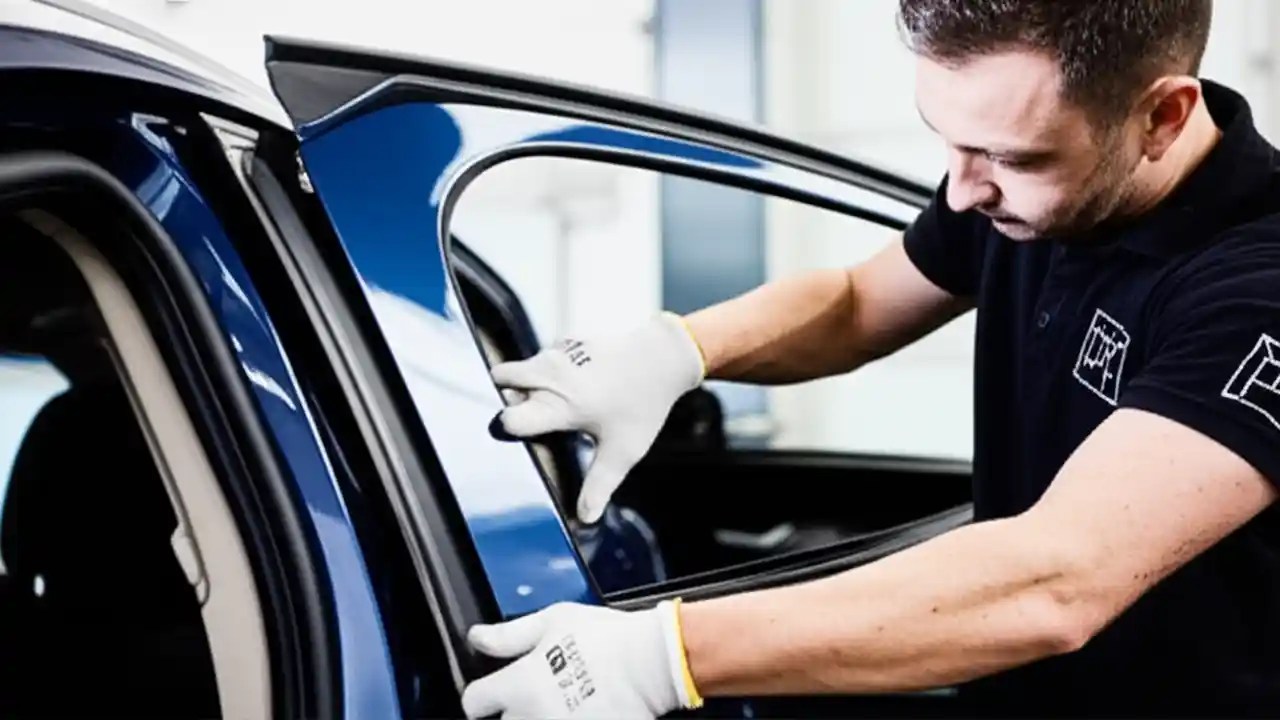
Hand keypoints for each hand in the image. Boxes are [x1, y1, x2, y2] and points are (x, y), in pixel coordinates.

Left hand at [460, 600, 702, 718]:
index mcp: (519, 685)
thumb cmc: (608, 638)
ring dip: (539, 718)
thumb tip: (477, 637)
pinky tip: (582, 710)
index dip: (482, 694)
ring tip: (564, 703)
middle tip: (539, 692)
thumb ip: (509, 634)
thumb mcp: (554, 620)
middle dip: (515, 710)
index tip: (493, 690)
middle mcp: (532, 716)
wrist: (653, 662)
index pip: (475, 702)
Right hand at [490, 312, 706, 522]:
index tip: (522, 435)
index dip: (508, 429)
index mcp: (558, 405)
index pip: (506, 418)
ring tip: (560, 399)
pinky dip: (550, 368)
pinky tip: (576, 382)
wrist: (664, 357)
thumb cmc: (642, 406)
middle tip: (537, 411)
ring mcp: (557, 352)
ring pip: (524, 367)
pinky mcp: (568, 339)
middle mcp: (550, 375)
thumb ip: (599, 485)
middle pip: (502, 381)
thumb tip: (585, 518)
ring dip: (530, 381)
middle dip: (510, 396)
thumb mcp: (622, 452)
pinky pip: (545, 356)